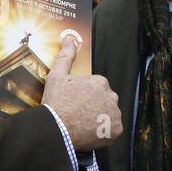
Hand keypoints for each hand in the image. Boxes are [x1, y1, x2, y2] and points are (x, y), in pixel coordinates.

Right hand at [41, 36, 121, 152]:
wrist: (56, 130)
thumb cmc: (56, 103)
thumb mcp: (57, 76)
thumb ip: (66, 56)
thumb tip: (69, 38)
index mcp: (100, 82)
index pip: (96, 89)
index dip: (84, 96)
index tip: (74, 103)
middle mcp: (111, 96)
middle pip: (105, 101)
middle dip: (95, 106)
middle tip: (78, 114)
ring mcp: (115, 114)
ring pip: (109, 115)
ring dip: (100, 119)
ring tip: (83, 124)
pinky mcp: (116, 130)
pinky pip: (112, 130)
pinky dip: (104, 132)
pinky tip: (90, 132)